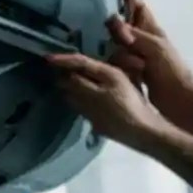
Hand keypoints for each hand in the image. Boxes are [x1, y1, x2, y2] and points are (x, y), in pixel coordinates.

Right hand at [47, 53, 167, 150]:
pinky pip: (90, 94)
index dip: (63, 59)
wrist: (146, 134)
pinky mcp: (111, 103)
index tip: (46, 58)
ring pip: (85, 81)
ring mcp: (110, 90)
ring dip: (71, 81)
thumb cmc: (124, 114)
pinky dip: (79, 94)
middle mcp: (109, 77)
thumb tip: (64, 77)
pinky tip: (71, 98)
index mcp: (108, 72)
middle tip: (47, 70)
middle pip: (82, 69)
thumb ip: (81, 85)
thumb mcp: (99, 98)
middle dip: (66, 69)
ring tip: (55, 82)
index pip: (80, 61)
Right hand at [106, 0, 192, 118]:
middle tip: (101, 13)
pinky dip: (115, 61)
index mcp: (150, 30)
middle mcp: (141, 39)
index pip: (138, 6)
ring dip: (119, 50)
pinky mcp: (131, 70)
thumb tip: (112, 20)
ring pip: (117, 44)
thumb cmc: (171, 69)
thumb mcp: (154, 47)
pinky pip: (116, 61)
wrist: (179, 97)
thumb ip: (133, 34)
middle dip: (115, 20)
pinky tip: (110, 63)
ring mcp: (136, 55)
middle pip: (124, 23)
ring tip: (122, 55)